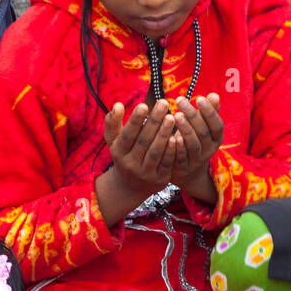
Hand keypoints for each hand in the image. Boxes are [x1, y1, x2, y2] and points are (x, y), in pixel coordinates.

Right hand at [95, 100, 177, 224]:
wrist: (131, 187)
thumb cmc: (124, 154)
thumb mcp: (113, 140)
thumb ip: (113, 122)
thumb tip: (118, 104)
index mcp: (118, 153)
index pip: (127, 135)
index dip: (135, 121)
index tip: (144, 105)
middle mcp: (130, 165)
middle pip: (143, 141)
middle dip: (154, 122)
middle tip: (164, 103)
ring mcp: (145, 174)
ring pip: (156, 152)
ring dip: (164, 134)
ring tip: (172, 117)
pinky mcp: (160, 180)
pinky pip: (166, 163)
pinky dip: (171, 150)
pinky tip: (177, 137)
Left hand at [171, 93, 222, 201]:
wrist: (188, 171)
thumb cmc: (195, 140)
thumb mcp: (205, 127)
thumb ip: (209, 112)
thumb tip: (214, 95)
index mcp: (216, 138)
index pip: (217, 125)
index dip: (209, 112)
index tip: (199, 98)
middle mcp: (209, 150)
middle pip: (203, 132)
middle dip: (192, 115)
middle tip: (180, 100)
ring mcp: (197, 160)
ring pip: (193, 145)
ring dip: (185, 129)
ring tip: (176, 115)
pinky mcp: (184, 168)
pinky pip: (181, 157)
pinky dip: (177, 147)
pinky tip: (171, 136)